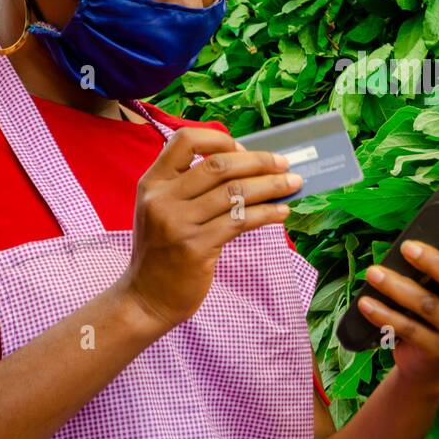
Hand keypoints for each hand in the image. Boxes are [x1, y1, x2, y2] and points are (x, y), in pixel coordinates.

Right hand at [116, 127, 302, 330]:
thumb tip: (245, 161)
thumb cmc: (163, 250)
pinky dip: (266, 213)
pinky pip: (240, 221)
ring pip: (234, 192)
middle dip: (259, 161)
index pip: (185, 140)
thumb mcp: (163, 209)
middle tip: (284, 164)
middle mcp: (162, 198)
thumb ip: (190, 185)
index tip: (244, 149)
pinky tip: (281, 212)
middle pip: (219, 165)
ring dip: (271, 186)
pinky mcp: (196, 247)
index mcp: (153, 182)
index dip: (219, 139)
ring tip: (293, 184)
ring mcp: (178, 223)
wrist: (145, 298)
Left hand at [356, 239, 438, 393]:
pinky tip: (367, 303)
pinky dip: (384, 314)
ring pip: (428, 306)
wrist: (430, 367)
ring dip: (397, 286)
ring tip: (374, 273)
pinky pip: (408, 328)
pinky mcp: (437, 350)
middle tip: (407, 248)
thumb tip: (415, 244)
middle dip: (434, 263)